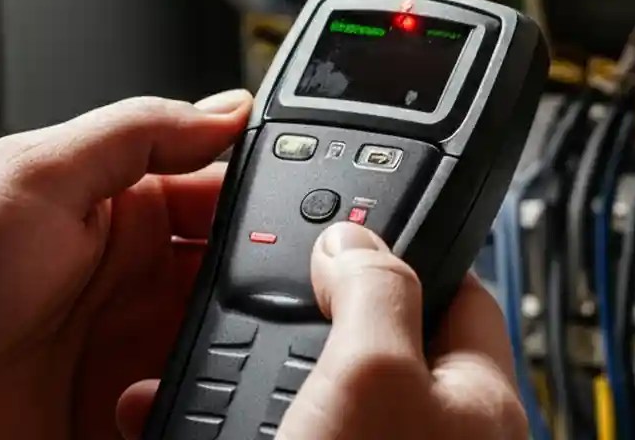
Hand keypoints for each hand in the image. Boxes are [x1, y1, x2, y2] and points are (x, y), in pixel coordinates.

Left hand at [0, 90, 252, 438]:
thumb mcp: (41, 173)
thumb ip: (139, 132)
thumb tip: (228, 107)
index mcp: (119, 207)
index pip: (219, 193)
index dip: (264, 203)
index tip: (303, 220)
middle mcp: (128, 276)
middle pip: (232, 274)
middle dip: (261, 283)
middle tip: (282, 293)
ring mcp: (124, 346)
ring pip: (220, 342)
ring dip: (233, 346)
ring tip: (230, 347)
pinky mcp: (114, 408)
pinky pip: (183, 404)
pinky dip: (200, 401)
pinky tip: (196, 393)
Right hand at [116, 222, 527, 438]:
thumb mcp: (377, 379)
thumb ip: (376, 291)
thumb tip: (357, 238)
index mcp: (473, 400)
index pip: (451, 288)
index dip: (399, 243)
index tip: (345, 217)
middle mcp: (423, 437)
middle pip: (366, 341)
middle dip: (298, 311)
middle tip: (240, 284)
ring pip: (300, 394)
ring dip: (235, 368)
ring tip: (178, 355)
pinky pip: (260, 433)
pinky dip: (211, 421)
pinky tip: (162, 414)